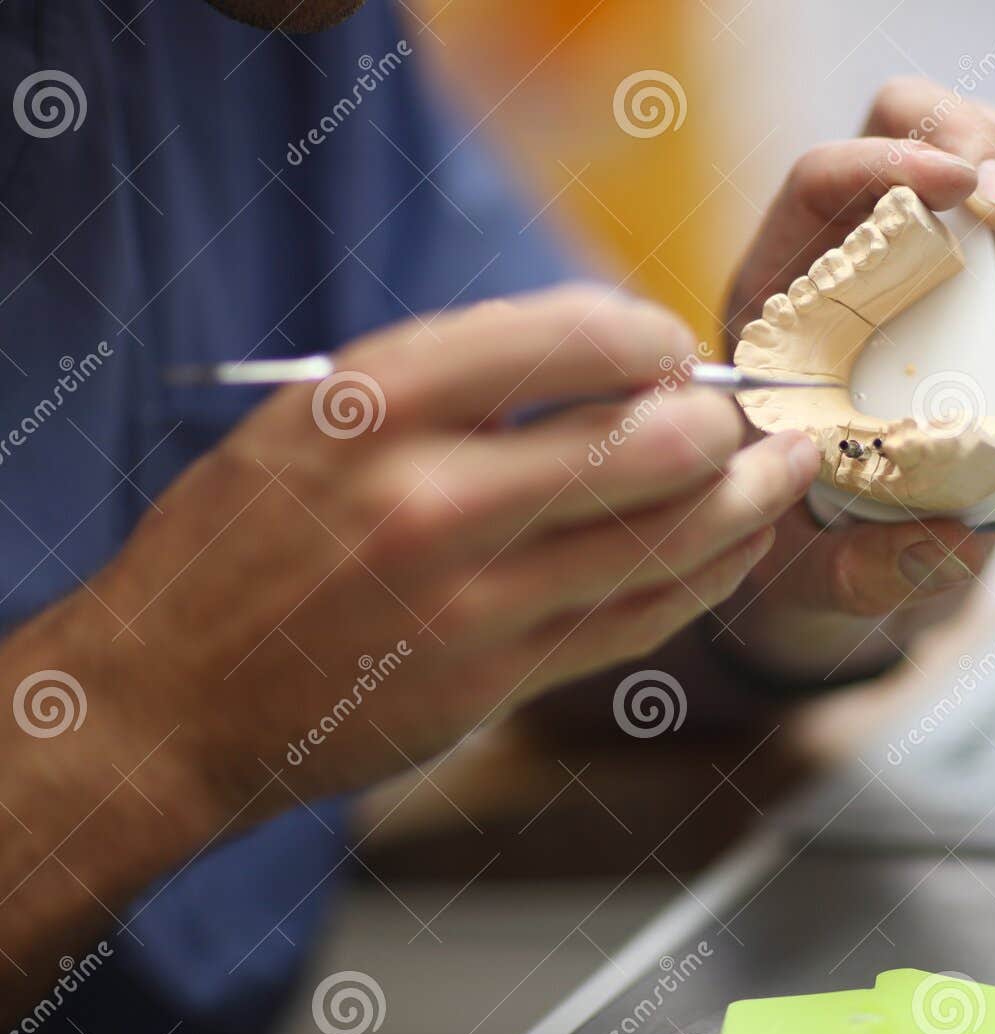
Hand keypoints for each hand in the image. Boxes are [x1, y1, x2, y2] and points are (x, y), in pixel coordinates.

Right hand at [19, 285, 818, 826]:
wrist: (170, 698)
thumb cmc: (244, 544)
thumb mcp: (316, 417)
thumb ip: (455, 379)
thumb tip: (607, 357)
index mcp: (378, 404)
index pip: (571, 336)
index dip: (651, 336)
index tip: (671, 348)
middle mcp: (433, 496)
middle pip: (647, 441)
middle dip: (723, 422)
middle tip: (747, 417)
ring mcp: (473, 600)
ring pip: (667, 538)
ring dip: (750, 500)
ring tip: (786, 472)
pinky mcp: (499, 681)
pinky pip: (642, 618)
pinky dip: (709, 577)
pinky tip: (738, 549)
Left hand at [721, 79, 994, 676]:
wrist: (837, 575)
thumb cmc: (805, 563)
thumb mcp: (818, 581)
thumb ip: (868, 571)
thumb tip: (955, 538)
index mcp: (780, 306)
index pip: (819, 179)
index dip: (885, 162)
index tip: (957, 189)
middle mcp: (850, 262)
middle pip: (904, 123)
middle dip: (974, 140)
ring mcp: (928, 268)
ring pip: (981, 150)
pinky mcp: (992, 293)